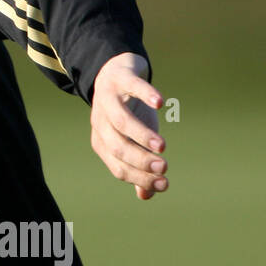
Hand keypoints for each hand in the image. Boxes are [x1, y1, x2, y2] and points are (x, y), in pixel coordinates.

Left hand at [89, 52, 167, 200]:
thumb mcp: (133, 139)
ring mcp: (108, 99)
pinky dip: (144, 94)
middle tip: (164, 167)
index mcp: (102, 142)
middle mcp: (101, 122)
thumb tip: (147, 194)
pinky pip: (131, 87)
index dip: (140, 177)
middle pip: (117, 146)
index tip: (165, 184)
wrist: (115, 71)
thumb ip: (138, 164)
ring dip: (141, 135)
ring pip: (121, 121)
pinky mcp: (119, 78)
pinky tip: (160, 103)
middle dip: (139, 160)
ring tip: (161, 146)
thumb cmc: (128, 111)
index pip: (118, 167)